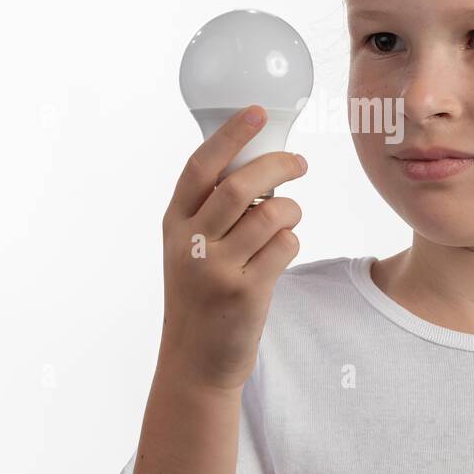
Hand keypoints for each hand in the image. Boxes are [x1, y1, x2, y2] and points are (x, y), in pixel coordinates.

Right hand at [158, 105, 306, 390]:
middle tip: (299, 163)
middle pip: (240, 185)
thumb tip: (254, 163)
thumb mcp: (188, 248)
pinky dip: (291, 242)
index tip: (256, 112)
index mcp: (174, 223)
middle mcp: (190, 242)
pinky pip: (285, 246)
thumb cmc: (199, 294)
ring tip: (289, 217)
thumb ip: (209, 210)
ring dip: (291, 210)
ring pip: (271, 214)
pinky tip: (280, 253)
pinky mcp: (245, 292)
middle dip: (278, 165)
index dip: (230, 135)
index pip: (200, 167)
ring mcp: (216, 269)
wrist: (195, 361)